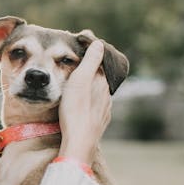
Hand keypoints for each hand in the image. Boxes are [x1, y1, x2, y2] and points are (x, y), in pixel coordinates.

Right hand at [58, 40, 111, 162]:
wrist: (79, 141)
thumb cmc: (76, 109)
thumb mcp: (80, 80)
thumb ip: (91, 61)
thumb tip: (99, 43)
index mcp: (102, 82)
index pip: (100, 64)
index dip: (92, 58)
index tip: (82, 53)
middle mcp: (107, 95)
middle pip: (100, 79)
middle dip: (91, 74)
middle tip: (78, 70)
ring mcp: (105, 110)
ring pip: (99, 95)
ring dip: (91, 90)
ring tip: (79, 88)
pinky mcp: (100, 122)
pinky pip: (96, 108)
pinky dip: (90, 103)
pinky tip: (83, 106)